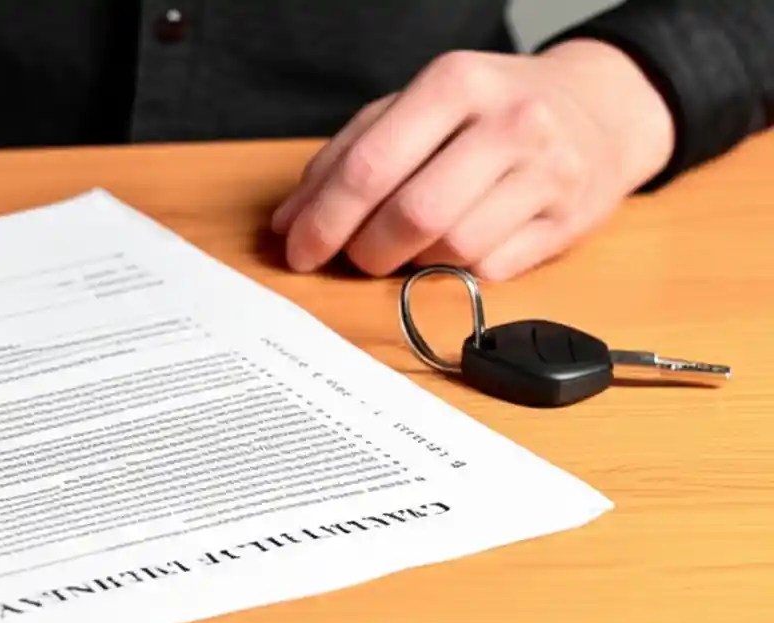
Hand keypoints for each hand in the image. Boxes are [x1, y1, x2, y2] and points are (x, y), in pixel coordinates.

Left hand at [272, 40, 674, 279]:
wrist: (600, 108)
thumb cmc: (488, 110)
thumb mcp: (416, 107)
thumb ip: (347, 155)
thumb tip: (290, 221)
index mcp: (455, 83)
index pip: (371, 167)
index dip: (325, 219)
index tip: (299, 250)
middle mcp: (509, 122)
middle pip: (412, 215)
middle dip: (367, 250)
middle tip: (356, 255)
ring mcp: (547, 172)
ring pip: (453, 250)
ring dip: (415, 262)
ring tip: (412, 244)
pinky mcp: (570, 221)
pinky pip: (492, 270)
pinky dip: (460, 271)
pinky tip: (461, 245)